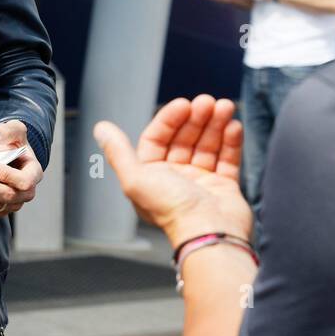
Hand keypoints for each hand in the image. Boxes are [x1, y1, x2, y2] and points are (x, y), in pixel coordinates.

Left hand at [0, 120, 41, 216]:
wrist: (8, 155)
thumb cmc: (14, 144)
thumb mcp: (14, 130)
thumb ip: (5, 131)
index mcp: (34, 172)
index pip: (24, 181)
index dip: (7, 176)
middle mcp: (28, 190)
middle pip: (10, 196)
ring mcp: (16, 201)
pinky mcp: (4, 207)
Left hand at [94, 94, 251, 247]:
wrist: (210, 234)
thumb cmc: (172, 211)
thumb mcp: (137, 179)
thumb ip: (118, 152)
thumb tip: (101, 128)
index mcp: (152, 177)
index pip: (158, 138)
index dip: (169, 119)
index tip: (184, 104)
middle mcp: (175, 179)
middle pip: (185, 138)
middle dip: (197, 118)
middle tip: (208, 102)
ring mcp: (201, 182)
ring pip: (207, 145)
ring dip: (216, 124)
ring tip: (225, 106)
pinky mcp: (224, 187)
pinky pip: (227, 159)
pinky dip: (231, 141)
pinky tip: (233, 126)